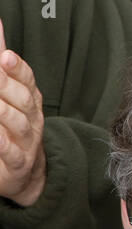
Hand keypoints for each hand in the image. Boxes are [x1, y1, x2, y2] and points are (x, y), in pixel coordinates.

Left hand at [0, 19, 44, 205]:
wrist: (27, 174)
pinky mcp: (16, 164)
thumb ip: (5, 73)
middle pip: (22, 99)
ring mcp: (26, 142)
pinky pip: (11, 153)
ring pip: (17, 124)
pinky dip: (3, 145)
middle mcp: (31, 119)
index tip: (5, 55)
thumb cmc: (12, 131)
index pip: (28, 80)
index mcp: (30, 101)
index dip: (18, 68)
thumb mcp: (11, 99)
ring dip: (3, 112)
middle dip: (7, 83)